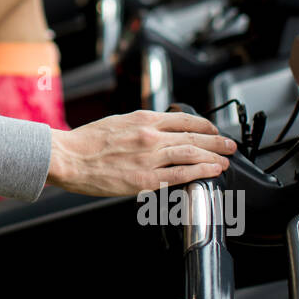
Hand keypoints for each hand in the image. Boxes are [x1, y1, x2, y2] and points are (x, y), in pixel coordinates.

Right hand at [46, 109, 233, 196]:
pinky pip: (180, 175)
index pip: (184, 119)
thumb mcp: (118, 122)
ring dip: (214, 156)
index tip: (213, 130)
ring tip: (226, 159)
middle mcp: (150, 136)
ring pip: (192, 154)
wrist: (68, 157)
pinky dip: (200, 172)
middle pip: (193, 136)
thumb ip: (141, 125)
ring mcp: (149, 158)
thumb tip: (160, 129)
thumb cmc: (86, 142)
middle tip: (230, 145)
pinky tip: (211, 171)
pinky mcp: (145, 179)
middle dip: (216, 141)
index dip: (204, 125)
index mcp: (143, 119)